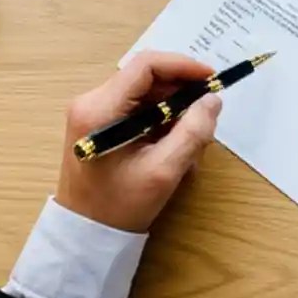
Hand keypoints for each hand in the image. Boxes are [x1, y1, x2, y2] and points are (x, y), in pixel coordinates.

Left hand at [55, 51, 221, 232]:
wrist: (85, 232)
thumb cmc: (119, 205)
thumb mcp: (163, 170)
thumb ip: (193, 132)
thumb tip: (212, 100)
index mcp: (100, 109)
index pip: (146, 65)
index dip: (183, 66)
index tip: (211, 80)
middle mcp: (91, 101)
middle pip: (147, 76)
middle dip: (181, 90)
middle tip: (206, 113)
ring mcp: (93, 111)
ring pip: (145, 91)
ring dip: (173, 107)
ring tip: (190, 137)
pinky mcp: (99, 122)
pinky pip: (138, 106)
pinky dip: (161, 117)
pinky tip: (172, 143)